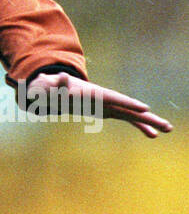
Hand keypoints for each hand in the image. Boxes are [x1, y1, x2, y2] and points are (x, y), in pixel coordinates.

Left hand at [19, 71, 172, 138]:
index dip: (127, 103)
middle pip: (127, 107)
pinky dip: (139, 126)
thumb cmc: (47, 89)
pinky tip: (153, 135)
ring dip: (148, 122)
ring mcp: (107, 105)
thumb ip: (47, 84)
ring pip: (131, 114)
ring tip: (167, 129)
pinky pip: (127, 120)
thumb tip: (48, 78)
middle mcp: (103, 98)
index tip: (144, 107)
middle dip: (145, 114)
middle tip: (164, 123)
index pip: (112, 98)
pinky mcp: (108, 111)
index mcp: (91, 93)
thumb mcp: (45, 88)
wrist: (50, 89)